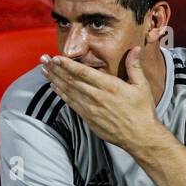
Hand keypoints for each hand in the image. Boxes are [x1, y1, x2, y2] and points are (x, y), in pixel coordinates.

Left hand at [41, 47, 166, 152]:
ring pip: (68, 92)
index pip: (83, 73)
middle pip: (71, 81)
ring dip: (54, 80)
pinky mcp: (88, 119)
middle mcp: (96, 97)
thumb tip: (135, 49)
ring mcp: (90, 109)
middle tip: (43, 59)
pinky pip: (71, 104)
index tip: (56, 57)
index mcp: (109, 86)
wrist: (139, 137)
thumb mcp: (142, 86)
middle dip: (55, 69)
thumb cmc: (142, 111)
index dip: (68, 64)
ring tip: (43, 70)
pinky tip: (54, 87)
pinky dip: (61, 94)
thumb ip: (135, 67)